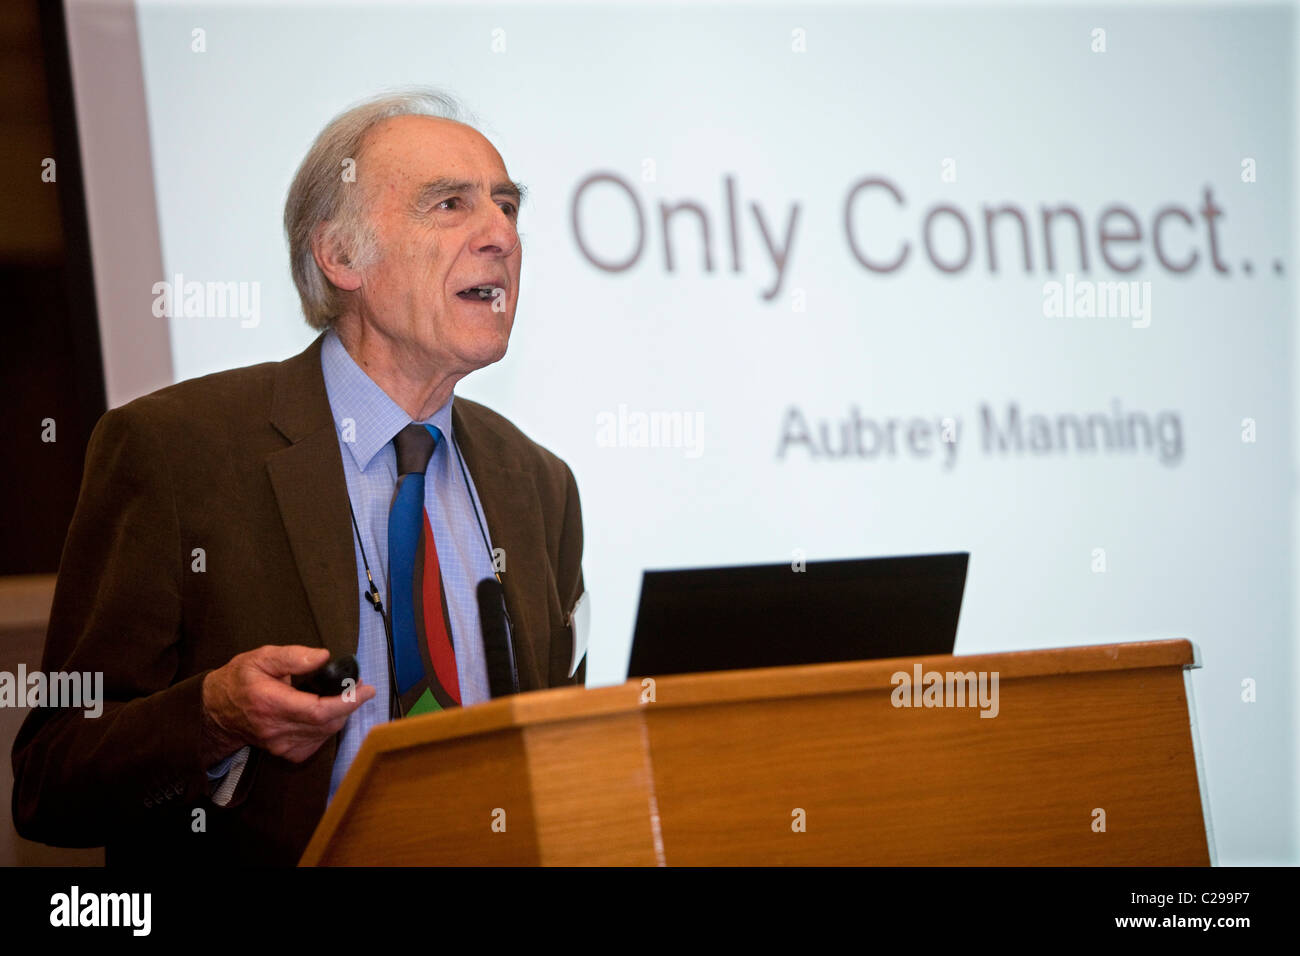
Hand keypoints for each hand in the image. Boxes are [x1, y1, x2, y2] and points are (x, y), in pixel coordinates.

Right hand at [201, 645, 375, 764]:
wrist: (218, 709)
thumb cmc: (240, 680)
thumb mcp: (261, 657)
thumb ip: (293, 656)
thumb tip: (323, 657)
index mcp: (270, 703)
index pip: (317, 710)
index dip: (347, 702)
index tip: (367, 689)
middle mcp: (275, 729)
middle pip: (326, 724)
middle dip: (349, 704)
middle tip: (358, 684)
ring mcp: (280, 745)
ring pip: (325, 734)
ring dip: (341, 714)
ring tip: (345, 694)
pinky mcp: (284, 752)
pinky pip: (317, 743)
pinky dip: (328, 727)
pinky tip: (325, 712)